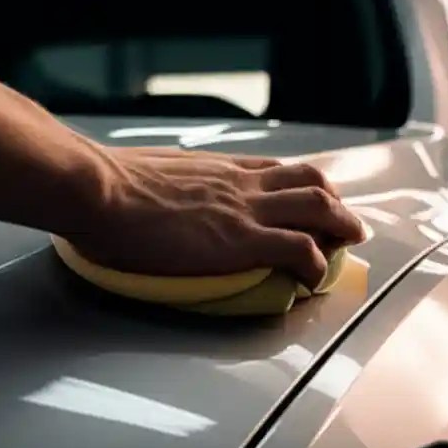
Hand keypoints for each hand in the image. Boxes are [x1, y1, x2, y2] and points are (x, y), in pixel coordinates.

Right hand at [65, 146, 365, 288]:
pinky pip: (300, 250)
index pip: (275, 170)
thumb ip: (170, 184)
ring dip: (341, 227)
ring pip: (319, 208)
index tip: (309, 202)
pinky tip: (314, 280)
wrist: (99, 190)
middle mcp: (241, 182)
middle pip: (310, 181)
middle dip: (334, 203)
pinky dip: (316, 265)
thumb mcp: (150, 173)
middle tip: (344, 225)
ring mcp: (246, 209)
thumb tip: (157, 195)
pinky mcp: (243, 241)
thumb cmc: (107, 185)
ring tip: (348, 247)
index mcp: (217, 167)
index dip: (300, 186)